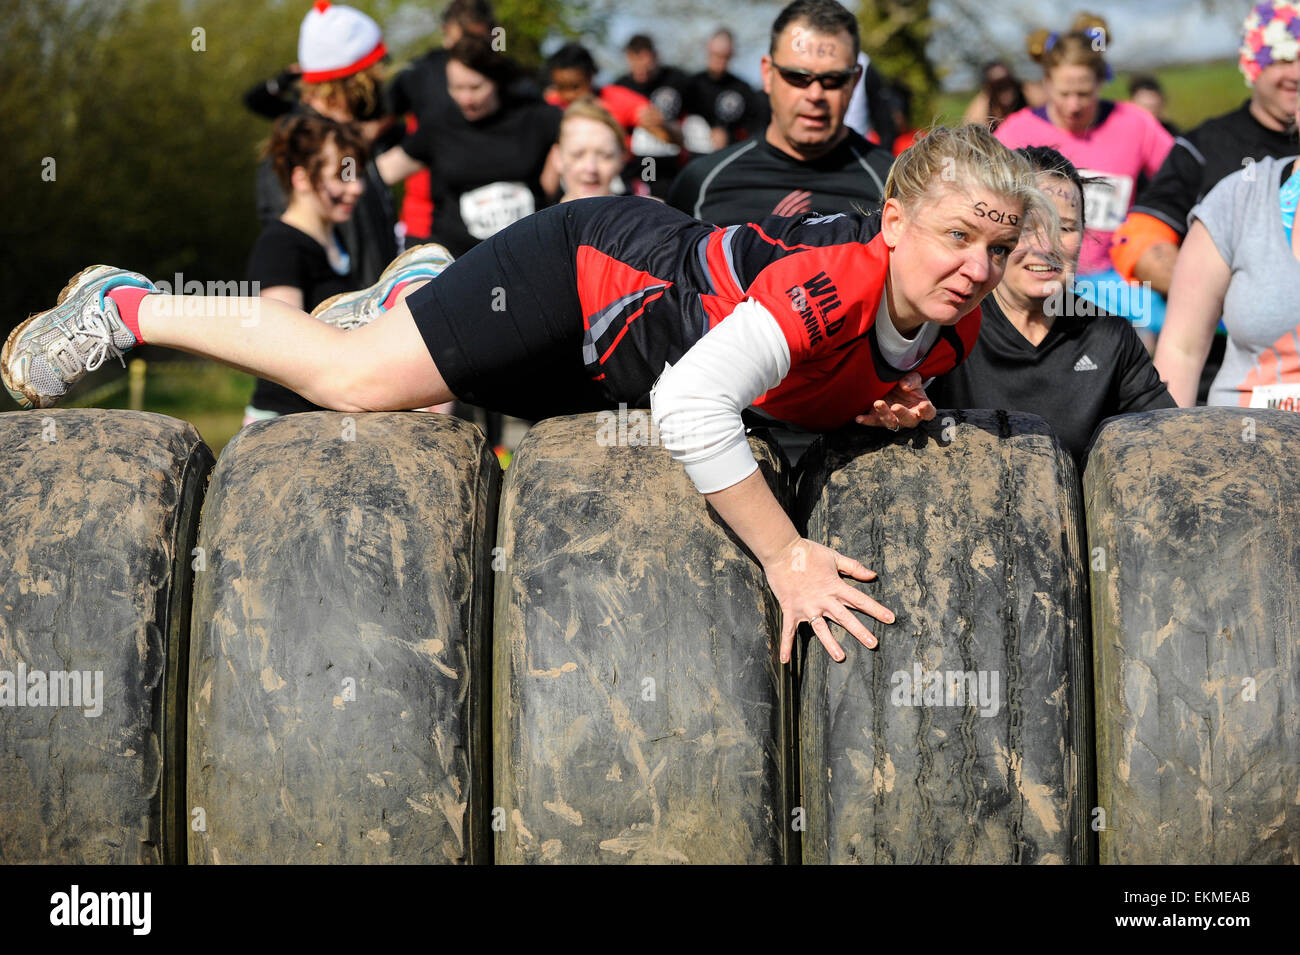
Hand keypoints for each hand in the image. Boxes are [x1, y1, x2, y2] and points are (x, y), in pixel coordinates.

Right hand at [762, 537, 894, 663]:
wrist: (782, 551)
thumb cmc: (809, 552)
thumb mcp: (834, 557)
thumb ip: (854, 567)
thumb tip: (872, 575)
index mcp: (835, 587)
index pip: (860, 600)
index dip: (876, 610)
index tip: (890, 619)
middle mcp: (823, 600)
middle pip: (845, 618)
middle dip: (860, 631)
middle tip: (873, 644)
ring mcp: (806, 607)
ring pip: (821, 629)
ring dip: (830, 644)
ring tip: (841, 657)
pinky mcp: (791, 609)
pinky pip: (788, 630)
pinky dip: (786, 645)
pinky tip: (785, 660)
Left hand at [855, 372, 935, 430]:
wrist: (895, 387)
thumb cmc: (908, 385)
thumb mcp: (912, 378)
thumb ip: (912, 380)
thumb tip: (905, 385)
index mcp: (922, 408)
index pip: (928, 413)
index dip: (926, 411)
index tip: (923, 406)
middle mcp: (909, 417)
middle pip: (908, 420)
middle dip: (902, 414)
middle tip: (896, 407)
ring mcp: (895, 420)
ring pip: (891, 422)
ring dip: (884, 414)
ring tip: (878, 403)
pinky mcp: (881, 419)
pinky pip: (874, 422)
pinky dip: (867, 420)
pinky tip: (859, 418)